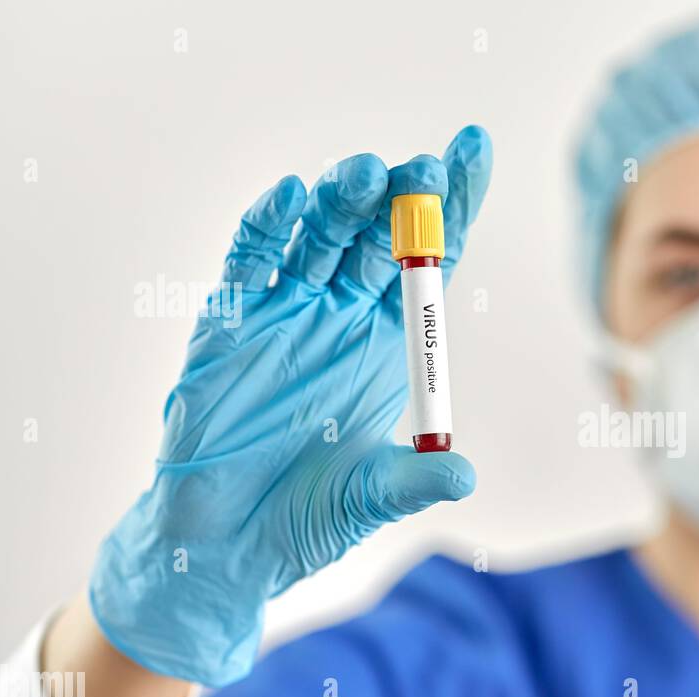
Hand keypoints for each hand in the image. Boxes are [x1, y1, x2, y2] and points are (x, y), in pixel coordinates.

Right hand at [88, 126, 492, 686]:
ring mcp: (287, 313)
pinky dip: (266, 228)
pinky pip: (250, 263)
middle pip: (381, 239)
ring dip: (342, 203)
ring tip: (366, 174)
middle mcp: (343, 317)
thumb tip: (464, 476)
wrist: (226, 542)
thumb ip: (413, 480)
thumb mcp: (370, 498)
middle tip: (427, 167)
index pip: (432, 264)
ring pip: (320, 238)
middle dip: (405, 201)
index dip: (454, 209)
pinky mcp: (231, 322)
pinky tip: (289, 198)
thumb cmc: (304, 516)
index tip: (472, 152)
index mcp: (391, 346)